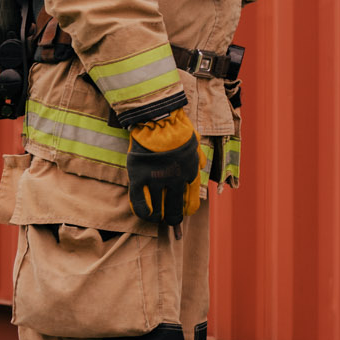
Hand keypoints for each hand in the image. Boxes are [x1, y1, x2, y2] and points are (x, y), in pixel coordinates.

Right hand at [125, 109, 201, 226]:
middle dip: (173, 218)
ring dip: (158, 217)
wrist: (157, 118)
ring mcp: (156, 180)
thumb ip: (197, 158)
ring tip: (157, 217)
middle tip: (170, 221)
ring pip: (158, 210)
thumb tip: (200, 167)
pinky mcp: (139, 178)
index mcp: (190, 173)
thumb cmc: (176, 129)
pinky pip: (141, 203)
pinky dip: (144, 212)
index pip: (192, 201)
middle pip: (175, 209)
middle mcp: (175, 180)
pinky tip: (146, 213)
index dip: (188, 211)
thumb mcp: (194, 143)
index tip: (184, 214)